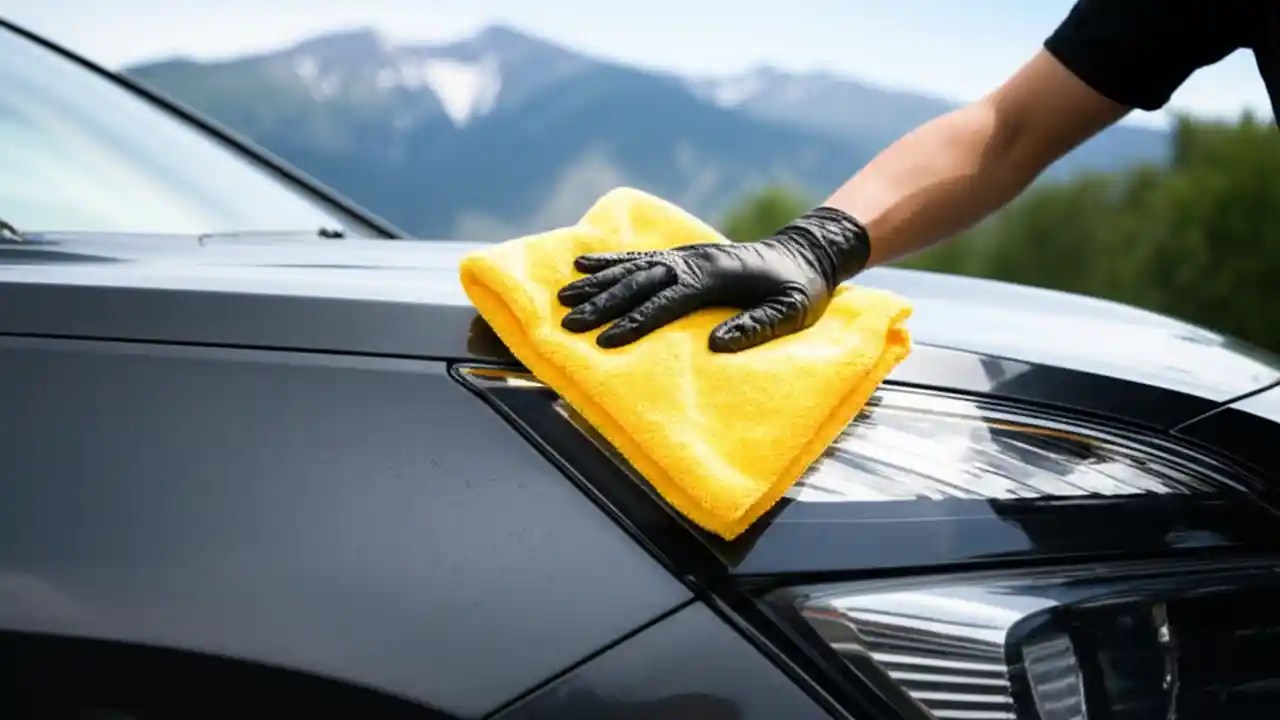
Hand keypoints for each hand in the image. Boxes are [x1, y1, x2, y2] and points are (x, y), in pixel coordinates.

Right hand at [557, 207, 869, 351]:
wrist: (806, 253)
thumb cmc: (800, 289)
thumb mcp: (793, 311)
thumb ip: (758, 326)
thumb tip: (717, 345)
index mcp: (717, 275)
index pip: (668, 300)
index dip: (636, 320)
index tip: (606, 339)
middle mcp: (695, 260)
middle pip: (640, 282)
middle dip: (602, 303)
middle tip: (569, 322)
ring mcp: (686, 255)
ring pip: (633, 267)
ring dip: (596, 282)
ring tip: (562, 296)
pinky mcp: (682, 256)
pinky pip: (640, 257)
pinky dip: (610, 260)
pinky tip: (582, 263)